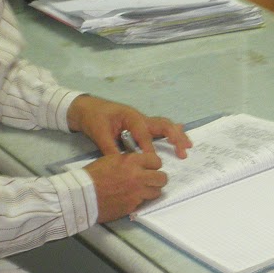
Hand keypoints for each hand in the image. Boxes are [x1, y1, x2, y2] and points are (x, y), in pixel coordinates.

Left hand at [68, 95, 191, 166]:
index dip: (149, 149)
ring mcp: (142, 121)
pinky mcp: (141, 126)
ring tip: (188, 146)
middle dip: (175, 137)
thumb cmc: (93, 117)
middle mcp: (141, 118)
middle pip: (163, 125)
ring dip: (177, 135)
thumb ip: (110, 148)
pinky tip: (181, 136)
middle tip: (183, 151)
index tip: (155, 162)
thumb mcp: (99, 133)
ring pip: (164, 125)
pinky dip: (171, 131)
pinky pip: (159, 128)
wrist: (86, 108)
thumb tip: (122, 164)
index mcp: (131, 117)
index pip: (144, 135)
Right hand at [85, 152, 169, 222]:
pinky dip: (139, 200)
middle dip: (158, 178)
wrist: (83, 195)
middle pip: (162, 178)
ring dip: (151, 190)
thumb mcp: (111, 159)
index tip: (149, 167)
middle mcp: (139, 176)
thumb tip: (138, 163)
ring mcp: (138, 193)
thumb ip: (128, 160)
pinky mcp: (133, 206)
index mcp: (133, 161)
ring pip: (157, 192)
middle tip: (150, 180)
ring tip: (141, 190)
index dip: (153, 164)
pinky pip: (144, 202)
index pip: (157, 161)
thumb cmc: (93, 175)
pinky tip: (129, 198)